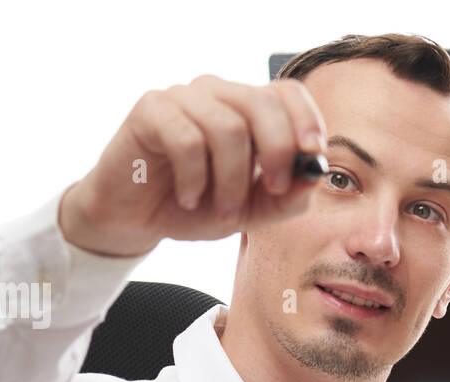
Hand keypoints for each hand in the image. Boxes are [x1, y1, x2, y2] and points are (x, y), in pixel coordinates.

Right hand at [58, 74, 327, 256]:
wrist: (136, 220)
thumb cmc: (196, 207)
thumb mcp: (250, 211)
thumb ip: (286, 198)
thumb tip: (313, 175)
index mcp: (246, 110)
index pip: (287, 92)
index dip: (307, 119)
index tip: (313, 154)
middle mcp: (217, 94)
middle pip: (263, 102)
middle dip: (277, 151)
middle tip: (273, 190)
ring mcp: (183, 98)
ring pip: (227, 126)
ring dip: (232, 180)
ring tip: (222, 212)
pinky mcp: (151, 109)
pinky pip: (187, 139)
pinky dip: (195, 179)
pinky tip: (188, 199)